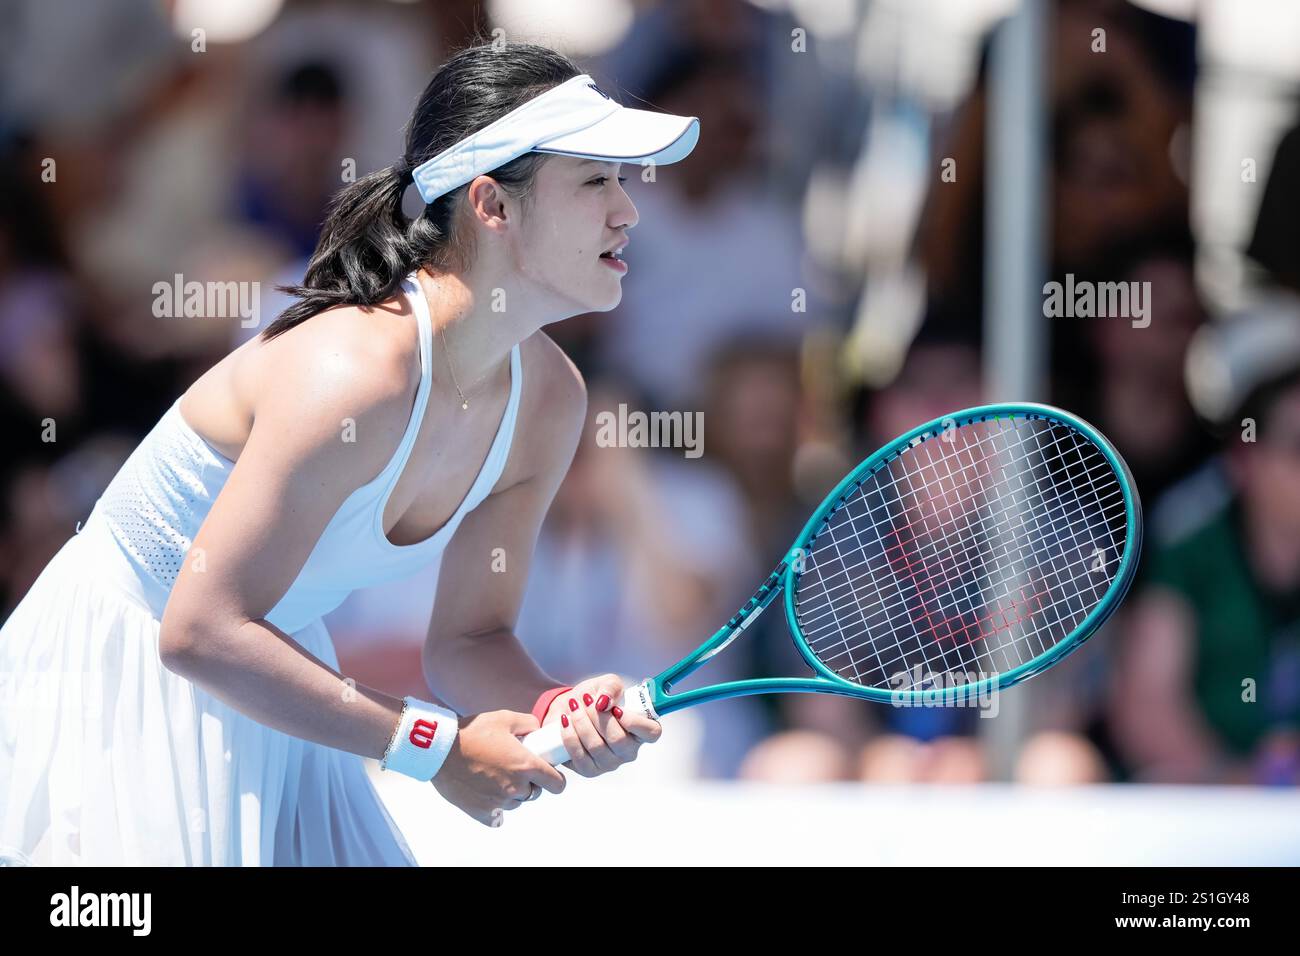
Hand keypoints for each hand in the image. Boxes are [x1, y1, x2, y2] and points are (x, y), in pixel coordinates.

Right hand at [432, 710, 566, 826]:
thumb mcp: (505, 718)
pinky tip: (487, 794)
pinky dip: (495, 809)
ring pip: (516, 803)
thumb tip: (539, 732)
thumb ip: (529, 724)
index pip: (557, 784)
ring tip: (494, 775)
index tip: (546, 771)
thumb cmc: (472, 732)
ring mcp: (498, 802)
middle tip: (513, 767)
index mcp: (525, 766)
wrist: (439, 748)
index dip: (554, 777)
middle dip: (530, 782)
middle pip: (535, 793)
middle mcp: (515, 787)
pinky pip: (497, 817)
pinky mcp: (481, 812)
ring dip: (511, 793)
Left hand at [543, 674, 662, 776]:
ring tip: (574, 707)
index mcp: (641, 729)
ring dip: (581, 723)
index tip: (617, 709)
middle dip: (598, 717)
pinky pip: (579, 757)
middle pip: (619, 740)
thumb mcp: (606, 684)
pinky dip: (570, 736)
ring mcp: (610, 762)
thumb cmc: (595, 698)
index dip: (635, 722)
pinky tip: (566, 722)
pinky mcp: (589, 770)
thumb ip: (610, 688)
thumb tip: (604, 702)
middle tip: (587, 701)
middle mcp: (628, 750)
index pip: (651, 733)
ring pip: (597, 747)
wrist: (571, 708)